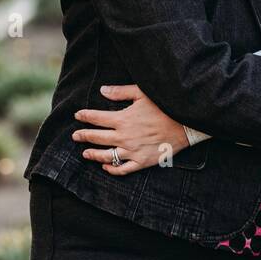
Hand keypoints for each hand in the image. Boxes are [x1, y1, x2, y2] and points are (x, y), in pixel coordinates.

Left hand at [72, 84, 189, 175]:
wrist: (185, 123)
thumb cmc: (164, 106)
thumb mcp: (142, 93)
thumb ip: (121, 92)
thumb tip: (103, 90)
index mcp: (122, 119)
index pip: (96, 118)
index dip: (85, 116)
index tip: (77, 115)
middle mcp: (124, 137)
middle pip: (97, 138)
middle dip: (83, 136)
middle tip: (75, 135)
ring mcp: (132, 151)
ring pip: (106, 156)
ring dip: (93, 154)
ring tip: (85, 153)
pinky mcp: (142, 162)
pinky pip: (122, 169)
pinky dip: (112, 169)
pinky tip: (105, 167)